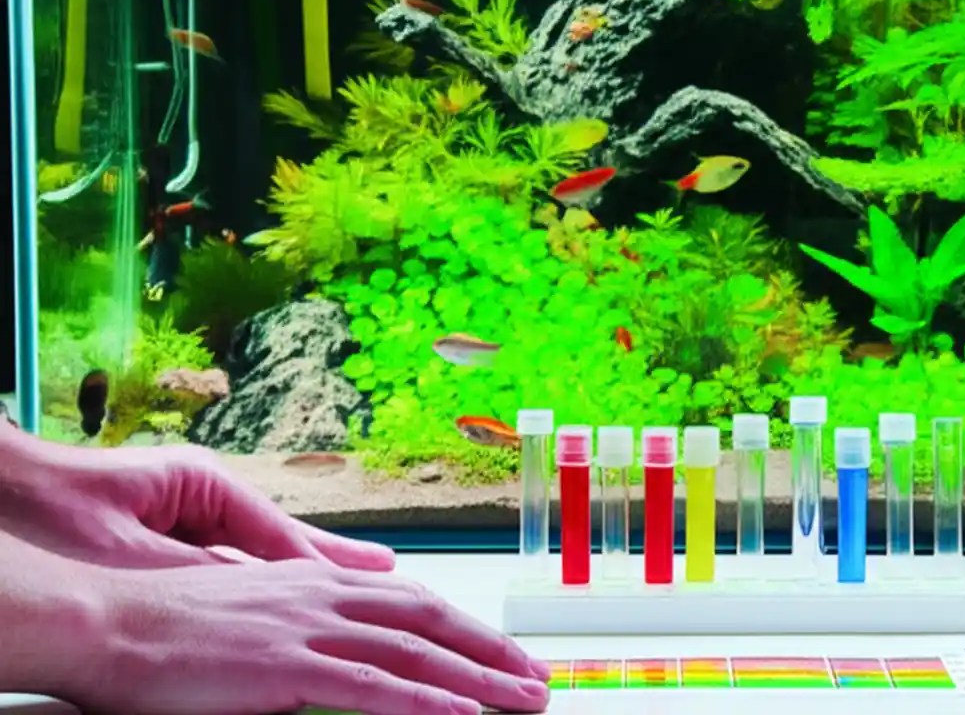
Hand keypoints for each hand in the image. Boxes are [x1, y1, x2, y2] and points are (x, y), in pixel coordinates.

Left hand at [0, 423, 394, 569]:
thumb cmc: (49, 511)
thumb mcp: (134, 552)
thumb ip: (203, 575)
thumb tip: (268, 596)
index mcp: (201, 485)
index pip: (280, 535)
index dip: (329, 565)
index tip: (377, 582)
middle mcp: (203, 495)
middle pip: (284, 538)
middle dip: (337, 562)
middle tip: (390, 573)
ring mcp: (186, 513)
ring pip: (261, 552)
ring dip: (306, 573)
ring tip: (362, 581)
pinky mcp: (167, 531)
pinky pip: (229, 562)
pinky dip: (262, 581)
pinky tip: (289, 594)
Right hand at [0, 535, 550, 714]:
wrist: (109, 623)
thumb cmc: (168, 622)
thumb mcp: (252, 608)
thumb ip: (302, 619)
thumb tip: (336, 639)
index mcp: (316, 581)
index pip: (410, 602)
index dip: (463, 625)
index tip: (499, 648)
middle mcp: (324, 596)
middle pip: (430, 621)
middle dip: (490, 650)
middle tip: (535, 677)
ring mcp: (309, 630)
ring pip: (415, 654)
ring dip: (477, 680)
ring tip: (522, 700)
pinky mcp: (287, 668)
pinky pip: (372, 688)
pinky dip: (424, 703)